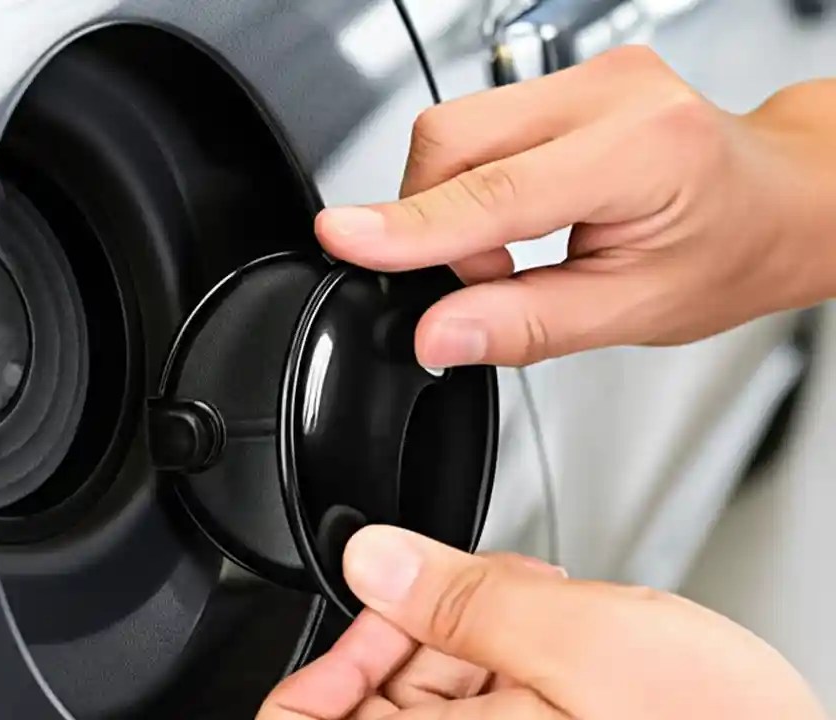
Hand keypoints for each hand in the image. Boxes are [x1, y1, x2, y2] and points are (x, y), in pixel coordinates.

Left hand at [256, 526, 823, 718]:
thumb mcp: (575, 643)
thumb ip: (456, 599)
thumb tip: (371, 560)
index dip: (316, 673)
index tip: (364, 616)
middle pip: (374, 708)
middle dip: (417, 626)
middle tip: (470, 587)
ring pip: (435, 699)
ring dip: (471, 633)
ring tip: (531, 596)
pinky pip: (490, 708)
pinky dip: (509, 658)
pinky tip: (554, 626)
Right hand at [315, 47, 835, 367]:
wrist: (777, 201)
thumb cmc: (729, 252)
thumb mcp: (633, 311)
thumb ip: (525, 325)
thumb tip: (438, 335)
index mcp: (643, 151)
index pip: (496, 192)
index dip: (411, 224)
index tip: (343, 238)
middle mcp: (611, 92)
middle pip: (452, 139)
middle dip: (433, 221)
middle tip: (490, 276)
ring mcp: (587, 73)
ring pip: (455, 132)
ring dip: (455, 206)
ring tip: (518, 250)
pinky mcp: (565, 74)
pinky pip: (477, 127)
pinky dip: (475, 185)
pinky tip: (522, 216)